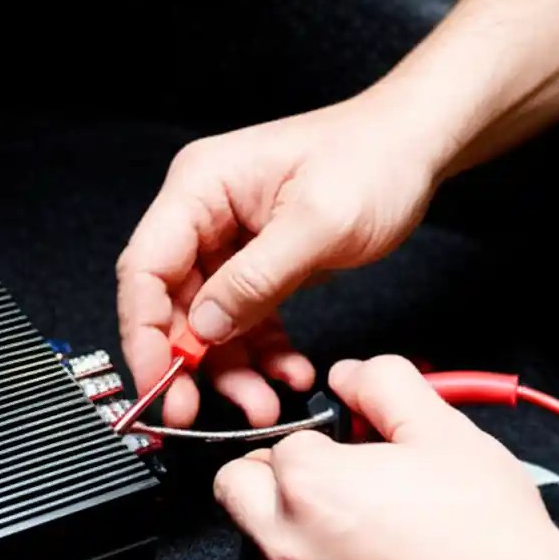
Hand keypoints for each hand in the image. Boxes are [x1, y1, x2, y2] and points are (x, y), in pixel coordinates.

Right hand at [116, 91, 445, 427]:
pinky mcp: (255, 265)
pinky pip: (242, 321)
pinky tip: (286, 374)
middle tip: (190, 411)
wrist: (414, 148)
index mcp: (201, 187)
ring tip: (261, 404)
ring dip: (229, 369)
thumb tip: (204, 328)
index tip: (156, 380)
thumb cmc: (373, 158)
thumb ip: (256, 280)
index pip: (146, 267)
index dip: (143, 330)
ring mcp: (228, 241)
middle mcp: (204, 213)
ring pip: (206, 323)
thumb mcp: (319, 224)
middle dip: (186, 362)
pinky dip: (260, 355)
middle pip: (170, 302)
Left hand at [213, 355, 558, 559]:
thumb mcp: (445, 428)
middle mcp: (286, 546)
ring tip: (361, 529)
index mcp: (306, 485)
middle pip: (238, 489)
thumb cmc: (490, 535)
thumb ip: (385, 384)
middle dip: (274, 477)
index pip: (282, 438)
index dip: (323, 437)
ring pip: (262, 547)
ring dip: (291, 530)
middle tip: (332, 480)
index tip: (354, 449)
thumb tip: (353, 376)